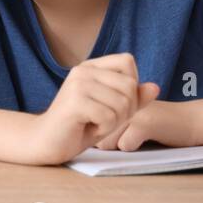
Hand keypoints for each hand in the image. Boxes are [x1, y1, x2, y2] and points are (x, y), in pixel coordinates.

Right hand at [27, 53, 158, 164]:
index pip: (127, 61)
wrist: (47, 141)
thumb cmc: (80, 126)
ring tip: (93, 122)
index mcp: (90, 67)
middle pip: (129, 86)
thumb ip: (133, 98)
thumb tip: (155, 87)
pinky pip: (109, 117)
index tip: (113, 102)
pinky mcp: (75, 102)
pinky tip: (86, 128)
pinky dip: (104, 129)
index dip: (131, 86)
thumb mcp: (113, 110)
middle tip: (103, 118)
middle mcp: (82, 70)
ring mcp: (78, 84)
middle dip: (125, 110)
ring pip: (122, 103)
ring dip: (114, 122)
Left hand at [95, 99, 193, 150]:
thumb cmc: (156, 121)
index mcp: (113, 96)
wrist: (192, 120)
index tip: (111, 128)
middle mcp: (119, 101)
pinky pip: (125, 145)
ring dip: (119, 143)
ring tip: (136, 134)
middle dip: (106, 139)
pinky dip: (133, 146)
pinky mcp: (145, 123)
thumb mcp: (129, 115)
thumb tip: (85, 136)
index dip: (97, 129)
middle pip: (95, 130)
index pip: (90, 118)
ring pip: (107, 140)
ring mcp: (131, 111)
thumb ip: (108, 120)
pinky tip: (144, 138)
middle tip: (127, 132)